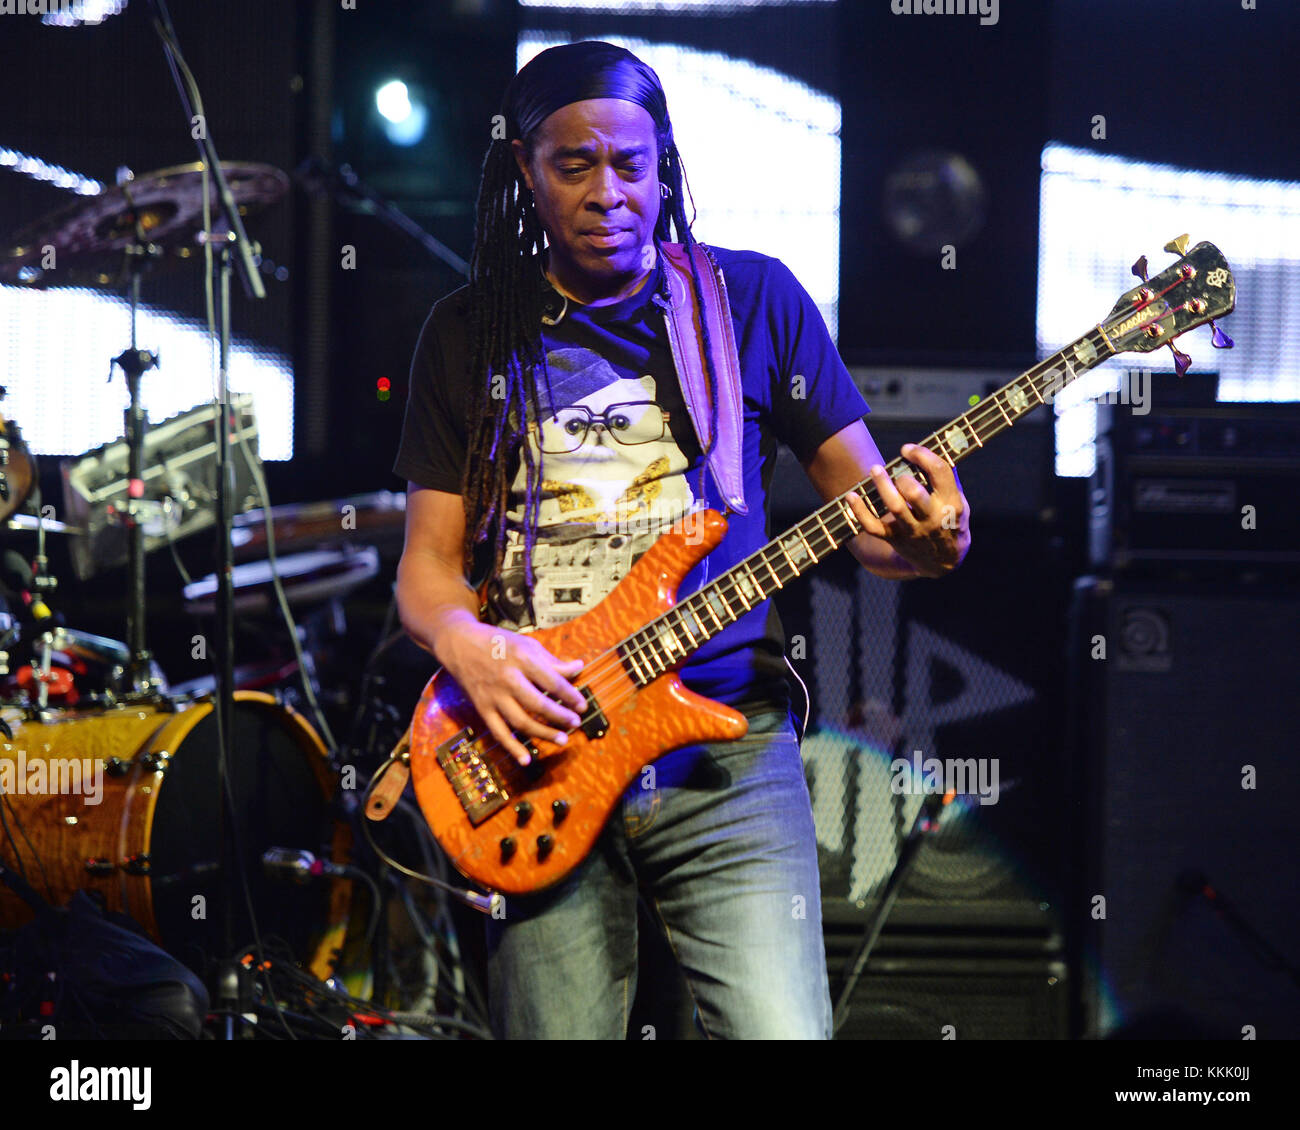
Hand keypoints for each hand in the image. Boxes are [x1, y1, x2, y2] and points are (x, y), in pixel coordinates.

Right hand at [438, 620, 587, 765]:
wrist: (459, 643)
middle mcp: (508, 678)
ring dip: (543, 733)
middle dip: (559, 716)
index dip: (570, 695)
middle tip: (576, 723)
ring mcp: (494, 695)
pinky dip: (512, 748)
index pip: (552, 681)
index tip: (582, 705)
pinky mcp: (482, 708)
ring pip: (520, 721)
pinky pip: (498, 732)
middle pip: (537, 703)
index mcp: (522, 658)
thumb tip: (579, 667)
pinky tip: (527, 760)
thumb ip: (553, 661)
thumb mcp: (527, 644)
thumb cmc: (498, 642)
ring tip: (562, 740)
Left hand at [845, 443, 970, 577]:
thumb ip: (948, 478)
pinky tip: (850, 496)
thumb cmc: (950, 521)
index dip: (922, 455)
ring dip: (882, 486)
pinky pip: (873, 527)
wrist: (943, 561)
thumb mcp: (959, 501)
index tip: (908, 449)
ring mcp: (912, 530)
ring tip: (875, 469)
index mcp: (952, 503)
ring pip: (895, 507)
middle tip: (897, 470)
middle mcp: (932, 517)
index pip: (939, 472)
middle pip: (915, 493)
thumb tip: (934, 448)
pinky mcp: (895, 539)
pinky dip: (859, 511)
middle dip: (903, 477)